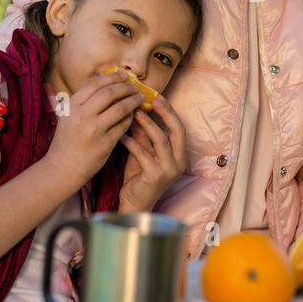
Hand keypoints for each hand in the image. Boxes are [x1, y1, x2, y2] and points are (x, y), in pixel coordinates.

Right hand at [44, 70, 144, 184]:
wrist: (62, 169)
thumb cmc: (65, 141)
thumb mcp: (63, 117)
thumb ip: (71, 99)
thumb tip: (83, 81)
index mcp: (71, 106)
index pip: (95, 84)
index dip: (113, 77)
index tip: (124, 76)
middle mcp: (81, 115)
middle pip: (110, 93)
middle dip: (126, 87)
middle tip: (135, 87)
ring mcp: (94, 130)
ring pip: (120, 108)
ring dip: (133, 101)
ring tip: (140, 98)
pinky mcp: (105, 143)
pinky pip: (124, 125)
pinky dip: (131, 117)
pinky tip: (134, 115)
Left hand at [118, 96, 186, 211]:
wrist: (134, 204)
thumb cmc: (139, 177)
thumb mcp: (143, 152)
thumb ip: (143, 134)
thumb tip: (137, 110)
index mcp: (179, 155)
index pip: (179, 128)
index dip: (170, 112)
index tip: (158, 97)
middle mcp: (178, 162)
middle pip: (177, 131)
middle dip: (166, 113)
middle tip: (153, 99)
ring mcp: (168, 170)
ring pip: (161, 140)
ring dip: (148, 124)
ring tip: (135, 112)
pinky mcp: (155, 177)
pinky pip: (143, 154)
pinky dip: (132, 143)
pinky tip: (122, 135)